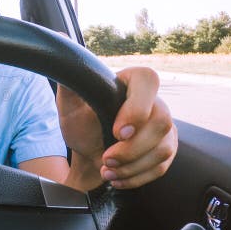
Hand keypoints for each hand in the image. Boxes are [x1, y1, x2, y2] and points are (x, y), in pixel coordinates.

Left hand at [58, 67, 176, 189]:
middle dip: (131, 149)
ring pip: (163, 148)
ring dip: (131, 166)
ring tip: (107, 169)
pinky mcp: (167, 148)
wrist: (88, 151)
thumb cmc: (80, 123)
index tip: (118, 132)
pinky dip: (136, 177)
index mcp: (131, 81)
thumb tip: (64, 52)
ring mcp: (164, 126)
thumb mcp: (69, 103)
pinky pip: (161, 166)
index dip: (137, 108)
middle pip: (161, 122)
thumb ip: (70, 80)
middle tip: (107, 159)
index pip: (148, 80)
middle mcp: (154, 101)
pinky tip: (117, 177)